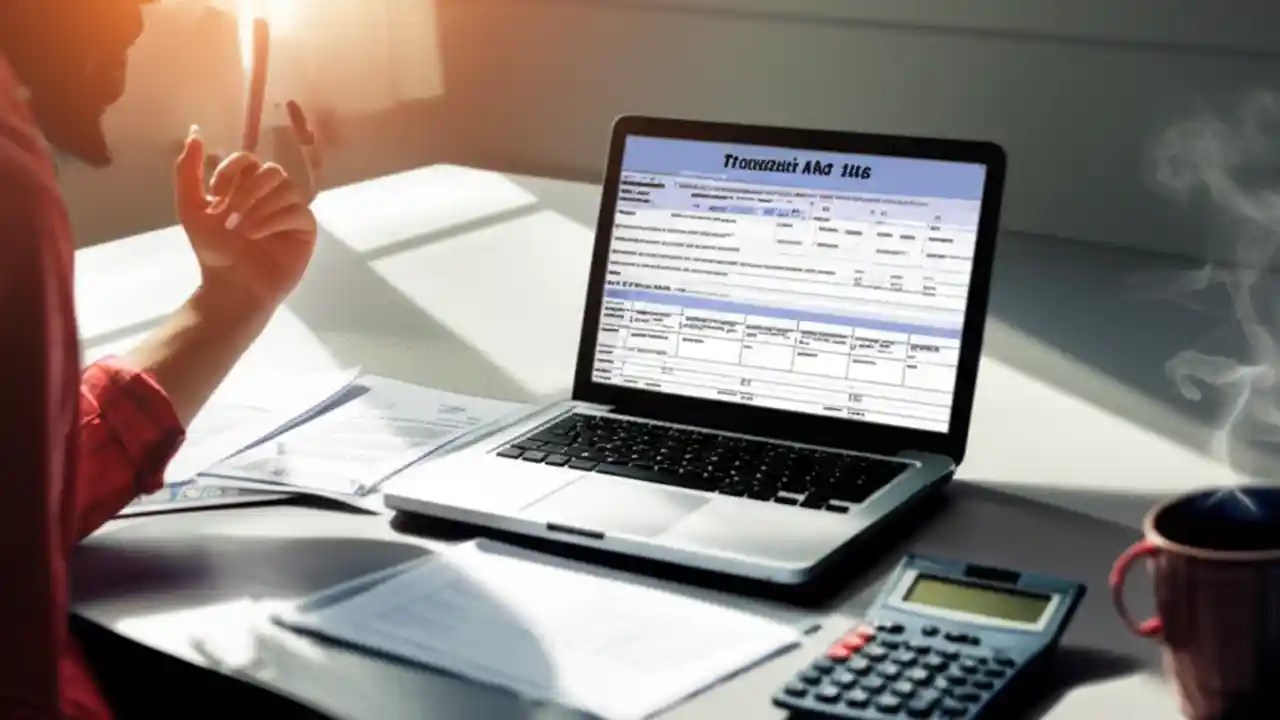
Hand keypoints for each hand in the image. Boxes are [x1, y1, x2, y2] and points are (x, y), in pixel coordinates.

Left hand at [174, 104, 318, 312]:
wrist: (231, 285)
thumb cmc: (213, 250)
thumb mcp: (190, 207)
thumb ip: (188, 171)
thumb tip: (194, 133)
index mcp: (246, 185)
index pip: (247, 160)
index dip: (231, 174)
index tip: (216, 199)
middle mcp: (272, 193)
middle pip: (271, 171)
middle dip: (248, 192)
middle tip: (231, 218)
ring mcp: (291, 210)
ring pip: (288, 188)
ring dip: (260, 208)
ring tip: (244, 230)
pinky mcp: (306, 229)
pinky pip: (299, 212)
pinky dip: (275, 221)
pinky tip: (258, 236)